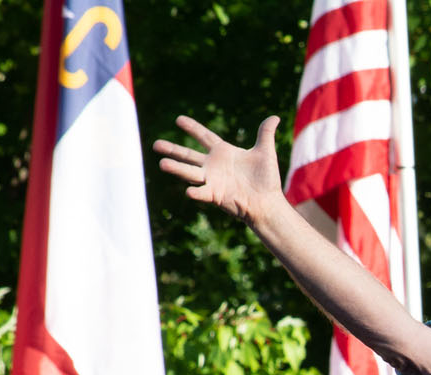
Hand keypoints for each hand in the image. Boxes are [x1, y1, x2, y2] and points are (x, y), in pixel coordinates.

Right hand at [153, 115, 284, 226]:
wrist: (268, 201)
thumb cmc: (266, 179)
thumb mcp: (265, 152)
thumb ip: (265, 133)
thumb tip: (275, 116)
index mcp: (223, 152)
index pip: (204, 136)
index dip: (192, 128)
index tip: (178, 119)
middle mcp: (213, 166)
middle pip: (188, 155)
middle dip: (172, 149)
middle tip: (155, 144)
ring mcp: (212, 180)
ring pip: (189, 172)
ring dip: (176, 168)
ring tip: (161, 163)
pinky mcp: (216, 195)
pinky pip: (203, 192)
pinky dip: (196, 192)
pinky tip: (188, 191)